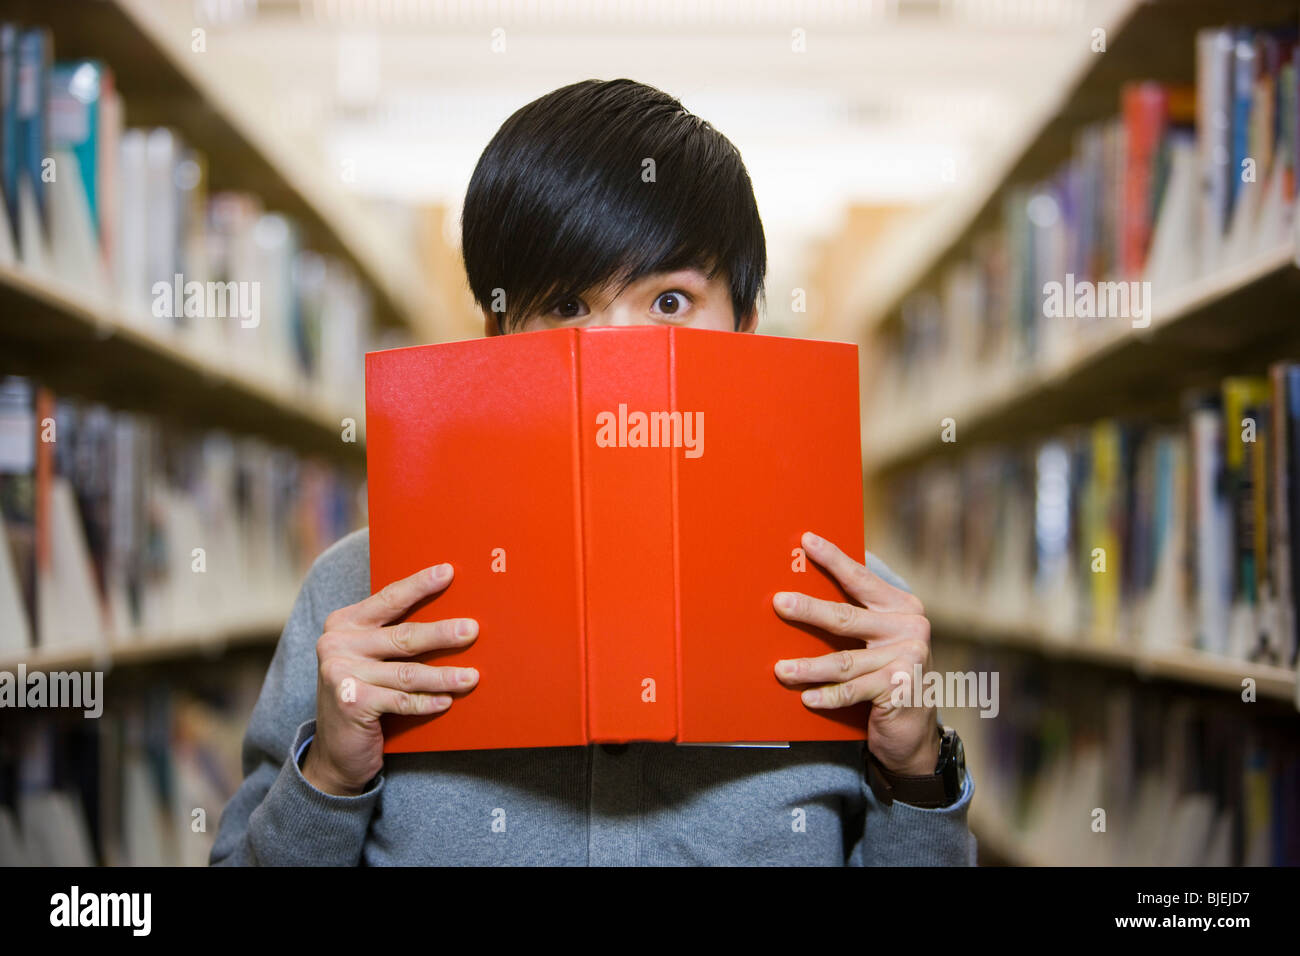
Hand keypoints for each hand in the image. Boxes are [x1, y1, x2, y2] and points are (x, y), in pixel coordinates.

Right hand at [302, 563, 479, 795]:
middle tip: (472, 630)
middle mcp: (337, 644)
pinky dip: (427, 702)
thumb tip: (451, 615)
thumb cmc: (365, 695)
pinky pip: (401, 700)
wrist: (336, 752)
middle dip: (442, 633)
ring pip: (407, 673)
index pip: (389, 599)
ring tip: (472, 676)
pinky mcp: (351, 702)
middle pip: (403, 636)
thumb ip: (393, 637)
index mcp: (344, 623)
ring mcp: (341, 673)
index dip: (419, 585)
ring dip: (444, 675)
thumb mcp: (371, 659)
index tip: (447, 572)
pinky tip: (447, 702)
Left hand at [772, 531, 939, 775]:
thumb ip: (856, 620)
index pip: (861, 579)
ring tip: (781, 669)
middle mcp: (910, 628)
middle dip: (809, 609)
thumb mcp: (876, 642)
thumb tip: (801, 596)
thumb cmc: (885, 676)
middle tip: (779, 602)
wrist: (914, 731)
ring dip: (808, 666)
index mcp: (903, 607)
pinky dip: (827, 695)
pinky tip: (806, 698)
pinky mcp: (901, 688)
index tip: (807, 541)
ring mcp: (908, 659)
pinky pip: (853, 690)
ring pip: (844, 661)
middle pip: (847, 617)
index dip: (833, 559)